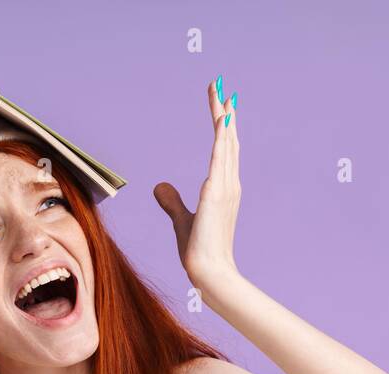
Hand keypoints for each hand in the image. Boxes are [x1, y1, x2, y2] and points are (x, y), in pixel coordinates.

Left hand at [154, 76, 240, 292]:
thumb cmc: (198, 251)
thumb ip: (171, 201)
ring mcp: (225, 187)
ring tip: (221, 92)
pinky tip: (223, 119)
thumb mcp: (181, 219)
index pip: (223, 150)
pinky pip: (220, 159)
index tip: (223, 105)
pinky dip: (223, 137)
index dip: (223, 126)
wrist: (209, 272)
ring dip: (223, 116)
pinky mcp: (216, 194)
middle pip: (228, 140)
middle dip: (224, 112)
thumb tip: (159, 185)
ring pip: (226, 144)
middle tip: (221, 85)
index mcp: (223, 188)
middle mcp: (229, 183)